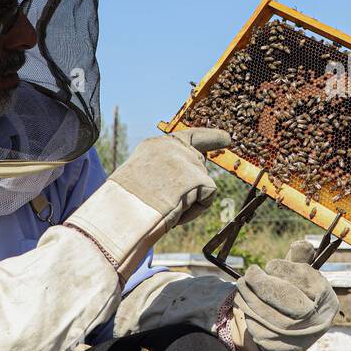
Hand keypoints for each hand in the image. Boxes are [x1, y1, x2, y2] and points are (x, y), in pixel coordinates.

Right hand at [65, 127, 229, 276]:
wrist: (124, 210)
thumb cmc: (124, 204)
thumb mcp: (141, 179)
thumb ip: (164, 174)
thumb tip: (190, 187)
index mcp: (154, 147)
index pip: (188, 138)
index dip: (211, 138)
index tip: (227, 138)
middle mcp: (173, 147)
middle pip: (199, 163)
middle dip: (202, 178)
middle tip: (194, 190)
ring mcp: (188, 160)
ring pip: (201, 186)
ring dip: (188, 202)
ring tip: (163, 208)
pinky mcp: (200, 177)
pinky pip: (206, 199)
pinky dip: (194, 212)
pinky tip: (175, 212)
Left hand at [233, 239, 338, 350]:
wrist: (279, 332)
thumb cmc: (290, 295)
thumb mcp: (295, 275)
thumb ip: (299, 259)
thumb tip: (302, 246)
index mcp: (327, 302)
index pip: (310, 284)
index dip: (287, 272)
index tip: (270, 265)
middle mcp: (318, 324)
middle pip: (292, 303)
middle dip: (266, 285)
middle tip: (251, 273)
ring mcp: (300, 341)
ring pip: (271, 316)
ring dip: (251, 297)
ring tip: (243, 284)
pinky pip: (259, 330)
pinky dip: (247, 314)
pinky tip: (243, 303)